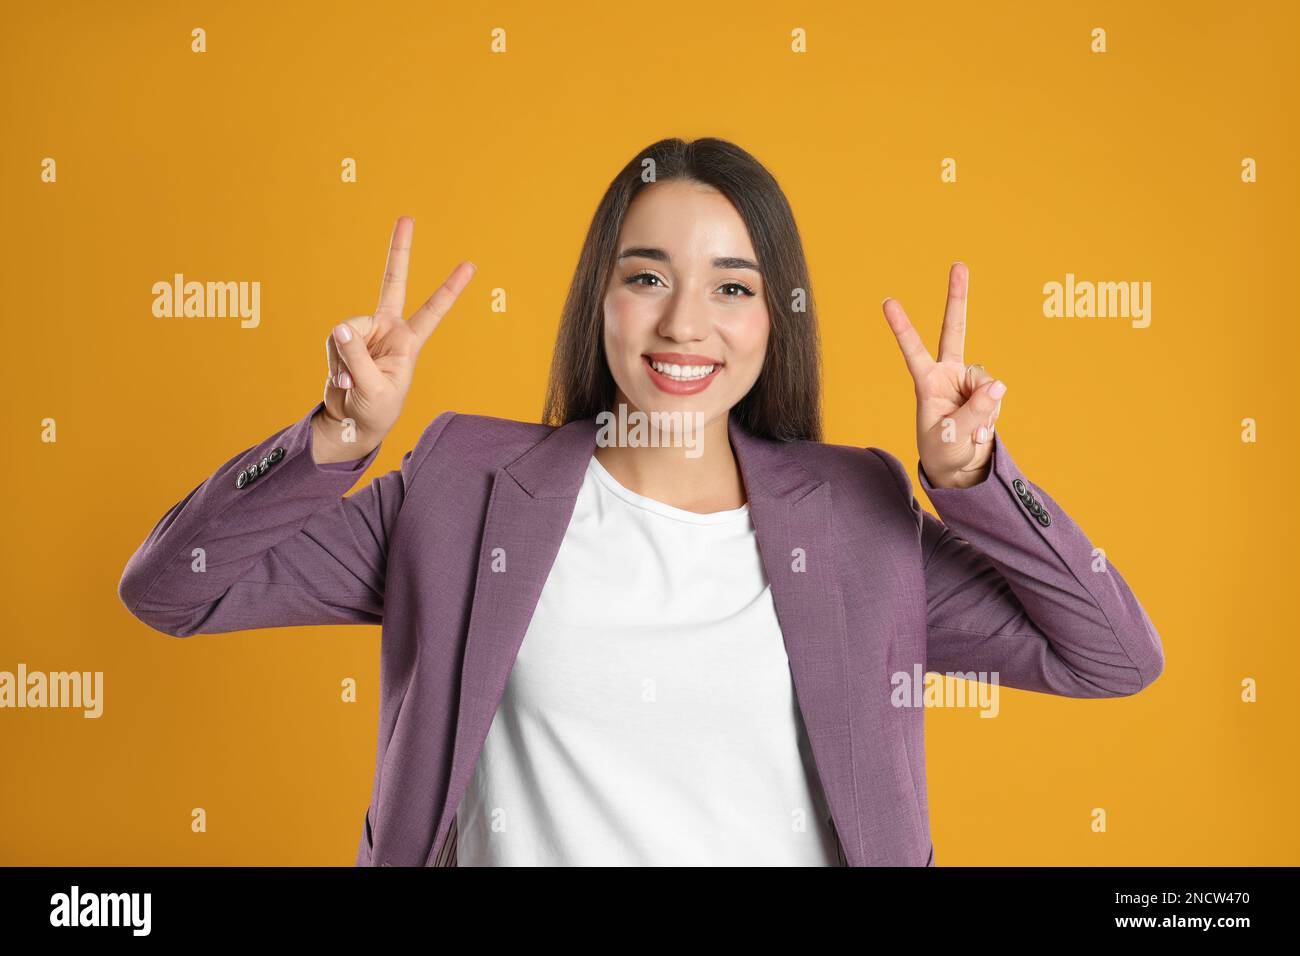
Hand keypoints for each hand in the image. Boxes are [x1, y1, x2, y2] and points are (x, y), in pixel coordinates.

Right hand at [312, 216, 475, 463]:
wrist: (353, 422)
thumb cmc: (376, 410)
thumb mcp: (372, 387)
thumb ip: (356, 356)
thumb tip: (341, 325)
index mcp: (408, 342)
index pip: (433, 310)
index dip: (450, 289)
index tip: (470, 267)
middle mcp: (388, 330)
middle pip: (393, 283)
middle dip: (399, 251)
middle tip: (406, 217)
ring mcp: (365, 332)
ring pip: (346, 329)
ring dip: (343, 359)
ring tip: (351, 383)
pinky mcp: (343, 339)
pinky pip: (333, 341)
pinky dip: (333, 364)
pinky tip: (341, 381)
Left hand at [881, 262, 1005, 488]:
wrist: (960, 468)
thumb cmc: (944, 453)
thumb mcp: (952, 438)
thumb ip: (975, 412)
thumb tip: (998, 385)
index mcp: (926, 382)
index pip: (913, 350)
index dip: (902, 328)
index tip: (887, 302)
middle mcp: (947, 374)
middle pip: (954, 330)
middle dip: (957, 298)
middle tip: (959, 265)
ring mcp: (968, 381)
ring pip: (987, 379)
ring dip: (985, 409)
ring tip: (970, 432)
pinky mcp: (986, 391)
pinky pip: (998, 396)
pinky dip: (993, 416)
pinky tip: (980, 431)